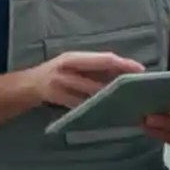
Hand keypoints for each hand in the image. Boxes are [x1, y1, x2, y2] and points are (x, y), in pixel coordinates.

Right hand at [26, 51, 144, 108]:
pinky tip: (108, 111)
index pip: (104, 59)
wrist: (28, 85)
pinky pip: (81, 106)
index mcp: (74, 57)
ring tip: (127, 102)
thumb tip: (121, 71)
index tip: (140, 70)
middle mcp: (67, 68)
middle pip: (99, 79)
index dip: (124, 64)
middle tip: (138, 90)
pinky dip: (95, 108)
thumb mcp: (72, 64)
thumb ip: (93, 67)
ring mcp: (61, 85)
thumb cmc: (55, 72)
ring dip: (110, 99)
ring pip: (92, 94)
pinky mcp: (58, 99)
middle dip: (119, 86)